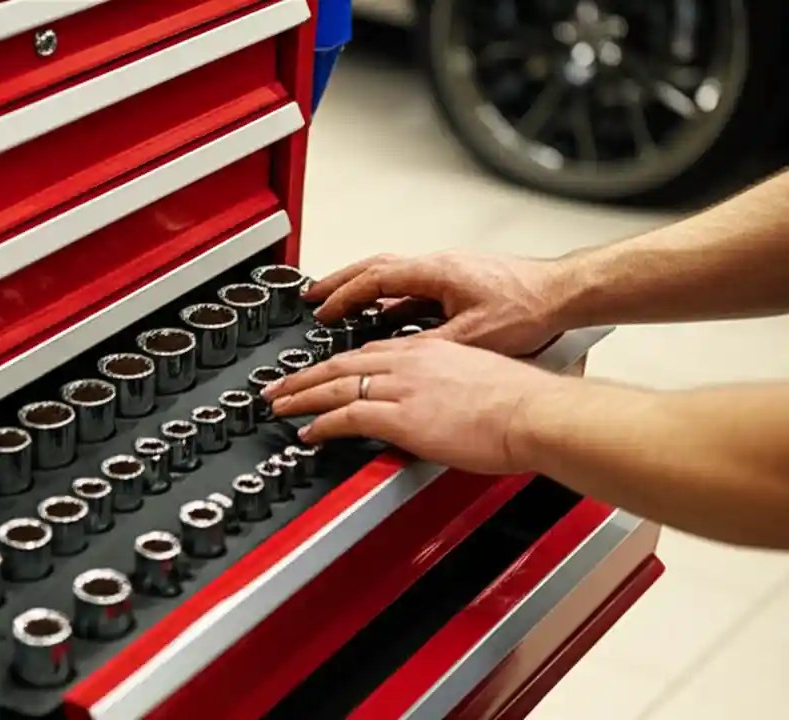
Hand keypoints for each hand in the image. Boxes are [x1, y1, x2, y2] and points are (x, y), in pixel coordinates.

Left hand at [264, 338, 566, 473]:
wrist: (535, 411)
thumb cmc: (521, 401)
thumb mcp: (477, 378)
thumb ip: (449, 385)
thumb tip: (443, 403)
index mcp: (428, 349)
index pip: (368, 351)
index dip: (337, 362)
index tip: (320, 370)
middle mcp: (408, 361)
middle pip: (341, 363)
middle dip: (304, 375)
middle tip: (278, 385)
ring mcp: (402, 387)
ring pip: (335, 386)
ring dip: (301, 397)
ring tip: (278, 405)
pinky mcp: (401, 416)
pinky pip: (347, 417)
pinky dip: (321, 424)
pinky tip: (307, 432)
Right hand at [306, 252, 568, 355]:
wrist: (566, 295)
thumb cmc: (529, 309)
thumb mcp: (472, 337)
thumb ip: (427, 347)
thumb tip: (394, 360)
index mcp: (434, 273)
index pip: (374, 280)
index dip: (343, 296)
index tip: (321, 311)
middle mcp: (438, 266)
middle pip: (374, 268)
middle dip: (340, 283)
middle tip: (314, 297)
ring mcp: (449, 272)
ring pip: (393, 275)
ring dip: (364, 289)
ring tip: (342, 305)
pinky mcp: (460, 283)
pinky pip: (412, 287)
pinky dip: (390, 299)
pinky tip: (387, 317)